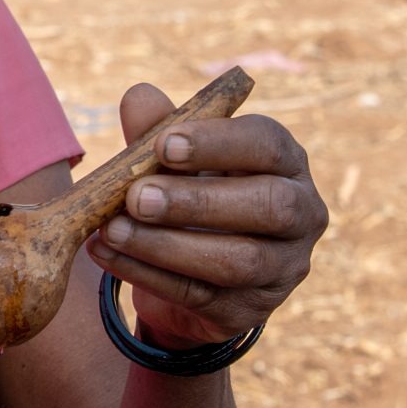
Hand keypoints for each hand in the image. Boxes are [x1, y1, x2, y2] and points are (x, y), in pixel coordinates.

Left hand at [86, 83, 327, 347]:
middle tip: (136, 196)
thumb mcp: (173, 158)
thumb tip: (138, 96)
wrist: (190, 267)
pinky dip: (147, 274)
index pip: (268, 145)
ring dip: (167, 245)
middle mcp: (301, 214)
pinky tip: (106, 253)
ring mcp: (282, 268)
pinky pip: (202, 296)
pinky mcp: (249, 311)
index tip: (162, 145)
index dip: (218, 143)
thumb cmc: (188, 189)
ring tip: (111, 229)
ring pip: (237, 261)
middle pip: (268, 206)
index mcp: (285, 163)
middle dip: (197, 200)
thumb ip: (158, 127)